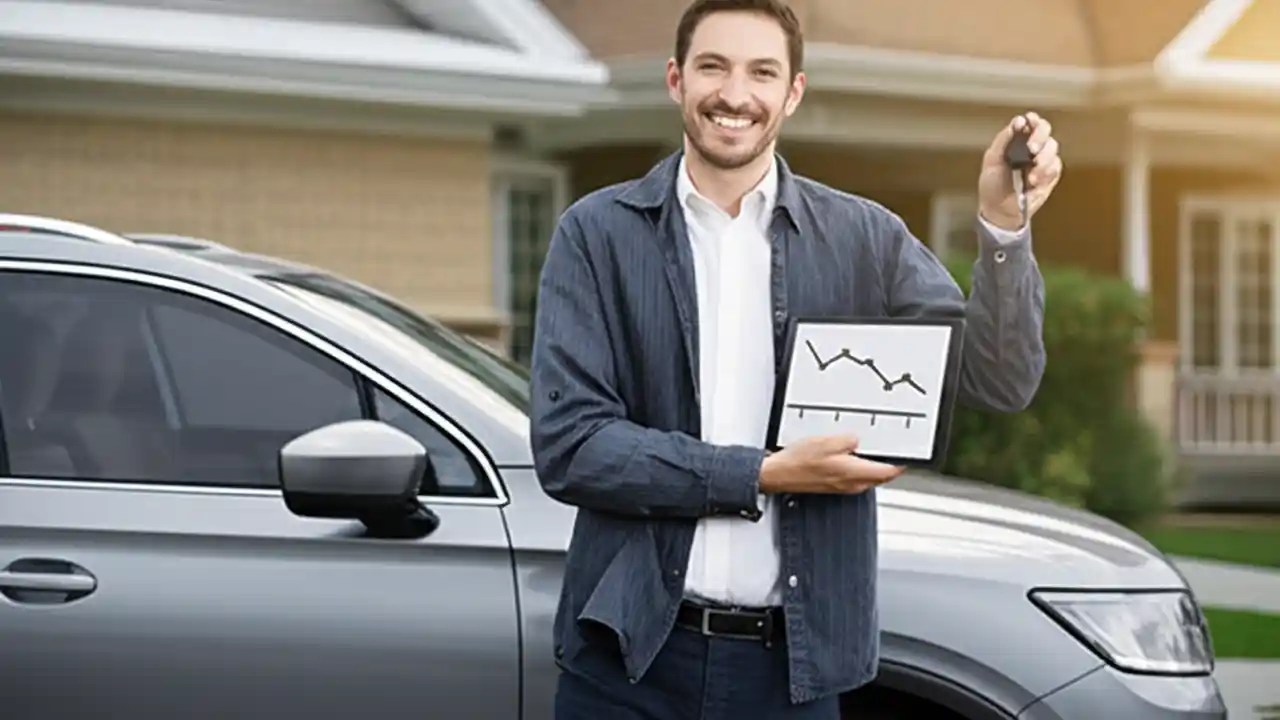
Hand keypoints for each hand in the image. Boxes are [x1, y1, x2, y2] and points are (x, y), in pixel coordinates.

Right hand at [758, 434, 904, 494]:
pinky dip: (860, 468)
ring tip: (874, 451)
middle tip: (893, 451)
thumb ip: (847, 440)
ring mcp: (843, 487)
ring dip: (875, 467)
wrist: (778, 474)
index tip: (907, 455)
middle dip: (889, 465)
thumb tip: (857, 440)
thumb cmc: (798, 462)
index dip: (900, 463)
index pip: (887, 472)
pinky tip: (852, 457)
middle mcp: (851, 484)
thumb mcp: (825, 441)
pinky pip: (856, 478)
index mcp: (853, 473)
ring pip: (869, 478)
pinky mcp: (834, 485)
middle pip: (881, 477)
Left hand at [978, 112, 1062, 230]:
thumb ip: (1003, 140)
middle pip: (1045, 129)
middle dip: (1039, 136)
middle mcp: (1032, 147)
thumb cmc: (993, 185)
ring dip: (1043, 159)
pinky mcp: (1051, 174)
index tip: (1028, 122)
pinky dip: (1046, 172)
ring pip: (1053, 147)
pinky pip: (1055, 166)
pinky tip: (1034, 182)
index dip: (1032, 119)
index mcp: (1017, 140)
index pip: (1030, 122)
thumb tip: (1017, 122)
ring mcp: (1042, 160)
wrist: (1000, 210)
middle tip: (1031, 149)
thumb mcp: (992, 160)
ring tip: (1030, 175)